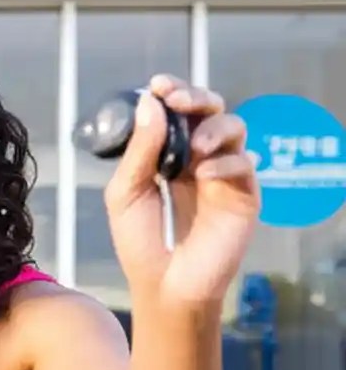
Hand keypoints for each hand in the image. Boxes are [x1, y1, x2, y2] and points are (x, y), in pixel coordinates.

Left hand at [104, 74, 260, 306]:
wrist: (163, 284)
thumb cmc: (140, 240)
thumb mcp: (126, 191)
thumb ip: (140, 149)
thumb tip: (150, 104)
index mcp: (167, 154)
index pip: (177, 112)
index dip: (172, 93)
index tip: (158, 85)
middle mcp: (198, 158)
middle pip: (211, 110)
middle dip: (197, 97)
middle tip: (178, 100)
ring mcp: (222, 175)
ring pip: (234, 127)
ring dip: (213, 127)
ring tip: (192, 147)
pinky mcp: (243, 195)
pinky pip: (244, 163)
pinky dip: (223, 162)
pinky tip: (202, 176)